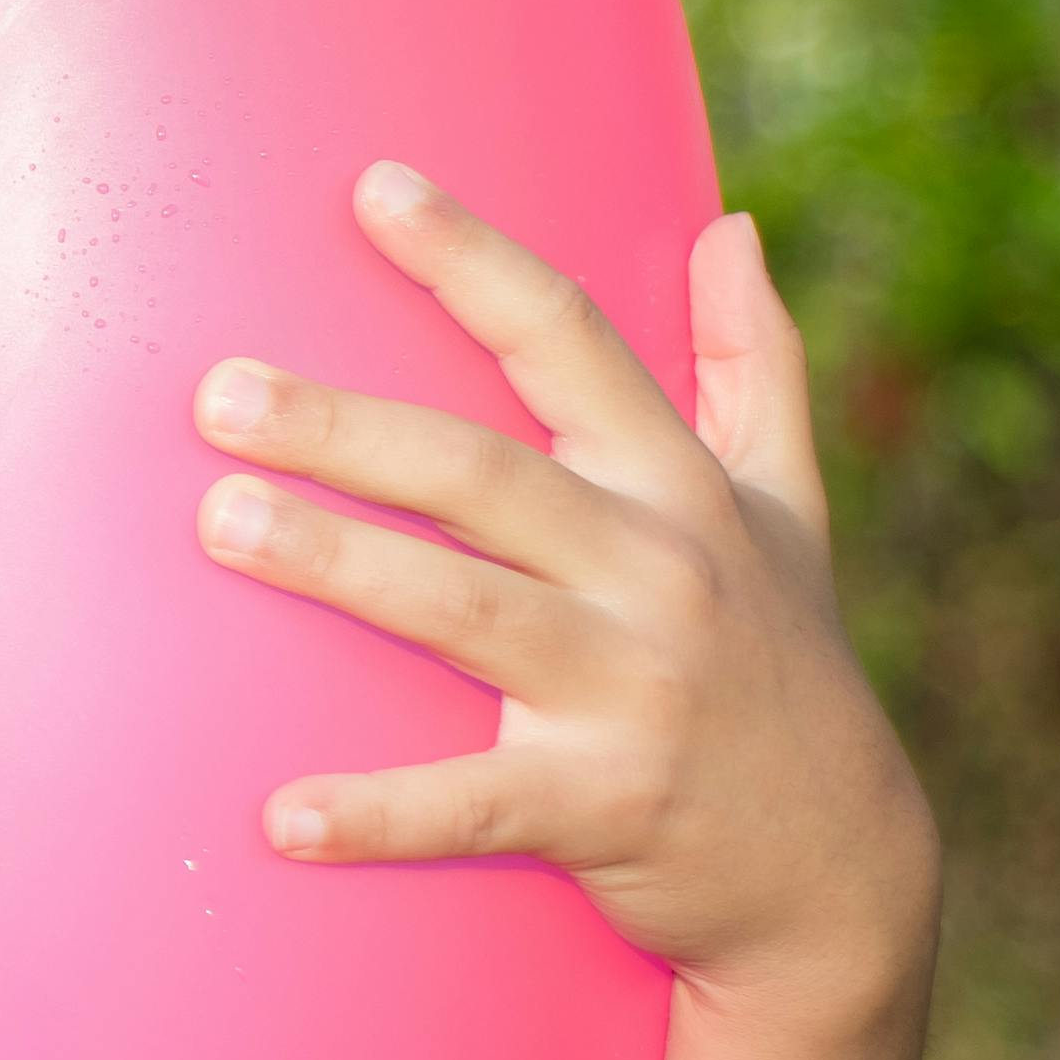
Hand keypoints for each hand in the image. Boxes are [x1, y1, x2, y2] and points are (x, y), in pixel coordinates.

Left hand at [194, 162, 937, 1045]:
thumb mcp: (789, 508)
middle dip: (350, 430)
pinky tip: (279, 817)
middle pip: (483, 476)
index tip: (373, 187)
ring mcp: (632, 688)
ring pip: (463, 610)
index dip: (474, 261)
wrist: (841, 872)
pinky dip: (378, 815)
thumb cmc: (782, 663)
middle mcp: (658, 572)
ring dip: (338, 566)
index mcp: (680, 488)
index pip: (568, 343)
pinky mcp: (605, 804)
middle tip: (218, 392)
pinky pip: (474, 803)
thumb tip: (730, 226)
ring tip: (219, 524)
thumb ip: (755, 365)